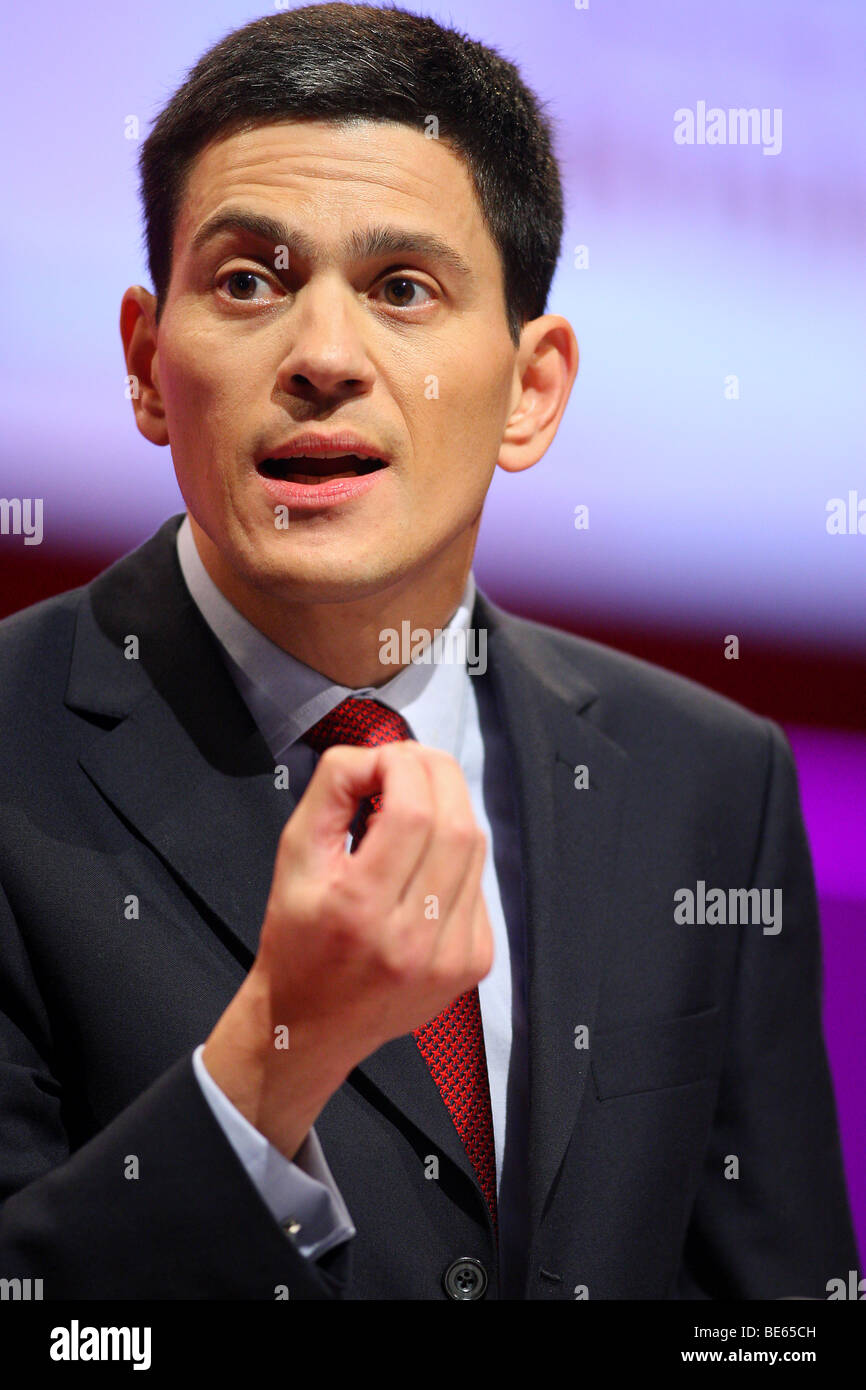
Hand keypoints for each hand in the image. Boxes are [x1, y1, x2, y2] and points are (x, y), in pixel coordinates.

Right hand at [203, 741, 492, 1157]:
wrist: (311, 1025)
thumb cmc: (296, 937)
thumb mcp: (292, 855)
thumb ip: (331, 789)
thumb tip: (378, 755)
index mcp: (360, 910)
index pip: (411, 811)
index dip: (401, 766)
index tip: (379, 761)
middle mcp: (413, 939)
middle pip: (455, 823)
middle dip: (434, 774)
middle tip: (404, 766)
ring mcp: (453, 956)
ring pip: (475, 846)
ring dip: (447, 809)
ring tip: (411, 806)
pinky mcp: (475, 962)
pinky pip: (479, 882)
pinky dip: (456, 854)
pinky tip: (422, 863)